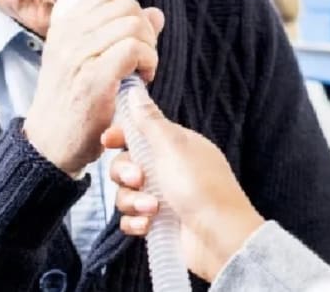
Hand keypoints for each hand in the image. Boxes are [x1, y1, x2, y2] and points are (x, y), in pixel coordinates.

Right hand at [23, 0, 165, 176]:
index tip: (131, 36)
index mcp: (63, 27)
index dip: (130, 9)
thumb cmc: (72, 105)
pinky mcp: (93, 78)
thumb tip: (156, 13)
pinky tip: (143, 79)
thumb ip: (121, 34)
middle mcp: (67, 36)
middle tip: (142, 56)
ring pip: (133, 25)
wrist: (48, 147)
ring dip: (148, 47)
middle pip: (126, 6)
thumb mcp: (87, 61)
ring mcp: (78, 55)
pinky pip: (133, 49)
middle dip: (144, 29)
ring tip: (142, 69)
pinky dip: (148, 61)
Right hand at [102, 88, 264, 281]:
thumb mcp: (173, 146)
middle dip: (125, 173)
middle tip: (139, 180)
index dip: (122, 137)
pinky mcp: (159, 223)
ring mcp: (164, 197)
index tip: (109, 141)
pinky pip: (132, 219)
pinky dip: (136, 222)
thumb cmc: (202, 187)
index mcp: (177, 145)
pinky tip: (147, 226)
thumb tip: (136, 90)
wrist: (220, 238)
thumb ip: (150, 121)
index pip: (141, 134)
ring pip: (126, 193)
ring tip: (152, 208)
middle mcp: (170, 169)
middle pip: (127, 164)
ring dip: (133, 201)